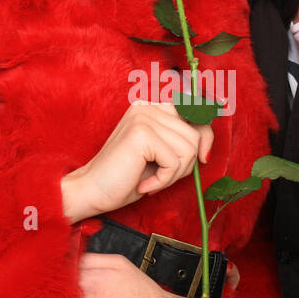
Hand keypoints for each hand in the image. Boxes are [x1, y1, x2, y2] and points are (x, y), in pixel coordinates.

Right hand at [61, 101, 214, 221]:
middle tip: (160, 177)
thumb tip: (207, 148)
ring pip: (188, 149)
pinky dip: (164, 180)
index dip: (205, 136)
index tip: (203, 157)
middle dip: (185, 164)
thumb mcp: (161, 155)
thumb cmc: (125, 177)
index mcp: (152, 107)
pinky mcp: (141, 133)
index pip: (196, 112)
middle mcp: (148, 106)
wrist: (92, 191)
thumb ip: (182, 142)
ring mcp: (143, 117)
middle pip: (195, 135)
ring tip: (151, 180)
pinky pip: (175, 162)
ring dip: (173, 174)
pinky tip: (145, 184)